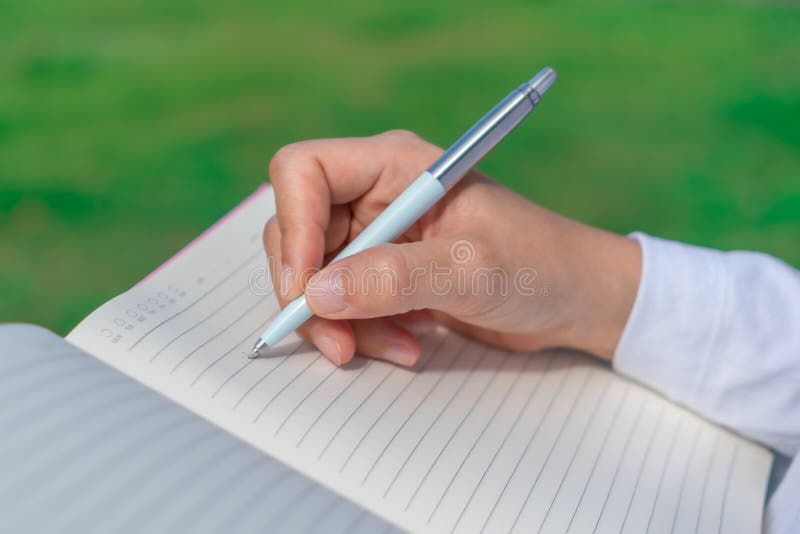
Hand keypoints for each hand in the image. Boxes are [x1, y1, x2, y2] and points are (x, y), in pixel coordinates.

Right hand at [263, 130, 640, 365]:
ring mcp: (381, 235)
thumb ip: (395, 278)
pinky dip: (364, 331)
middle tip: (339, 342)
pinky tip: (410, 341)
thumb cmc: (540, 264)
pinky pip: (345, 302)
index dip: (293, 225)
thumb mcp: (471, 270)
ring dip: (344, 322)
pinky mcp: (388, 273)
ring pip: (318, 277)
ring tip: (399, 346)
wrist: (575, 298)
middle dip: (313, 293)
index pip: (304, 170)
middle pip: (299, 232)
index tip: (308, 286)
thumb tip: (316, 294)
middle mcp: (378, 194)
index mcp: (395, 165)